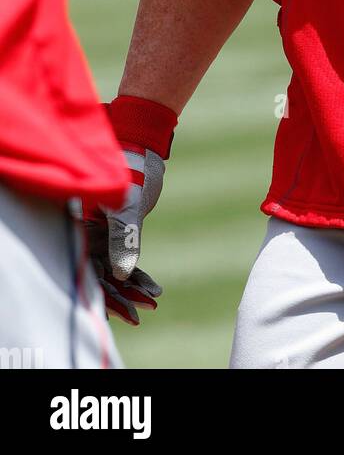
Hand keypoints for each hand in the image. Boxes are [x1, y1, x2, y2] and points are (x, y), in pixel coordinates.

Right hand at [85, 96, 176, 325]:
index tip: (126, 311)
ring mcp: (99, 231)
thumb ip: (123, 239)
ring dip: (130, 287)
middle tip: (143, 312)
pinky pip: (123, 256)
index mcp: (80, 227)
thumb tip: (122, 274)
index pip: (88, 269)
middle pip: (98, 274)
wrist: (141, 143)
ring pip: (111, 268)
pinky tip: (153, 290)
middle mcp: (86, 232)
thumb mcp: (126, 207)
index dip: (105, 293)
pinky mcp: (114, 229)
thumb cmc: (129, 170)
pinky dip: (136, 273)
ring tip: (153, 301)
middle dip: (120, 296)